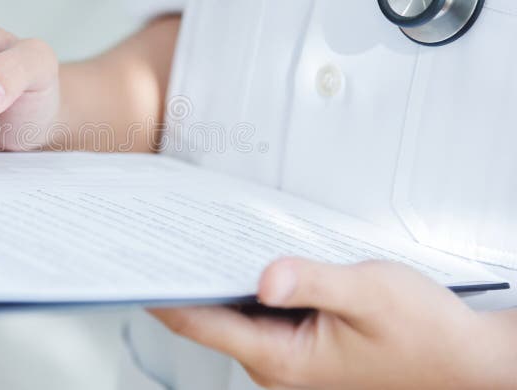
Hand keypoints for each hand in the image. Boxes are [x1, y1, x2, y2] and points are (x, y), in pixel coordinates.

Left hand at [151, 258, 508, 388]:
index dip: (165, 293)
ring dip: (215, 278)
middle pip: (210, 318)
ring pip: (232, 314)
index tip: (136, 265)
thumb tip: (263, 275)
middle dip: (186, 278)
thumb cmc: (424, 332)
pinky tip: (241, 255)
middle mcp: (275, 364)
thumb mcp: (369, 295)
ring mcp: (285, 357)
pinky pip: (256, 313)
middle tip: (160, 236)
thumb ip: (313, 281)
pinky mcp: (298, 345)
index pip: (202, 323)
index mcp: (282, 359)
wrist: (464, 360)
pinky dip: (243, 284)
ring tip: (193, 237)